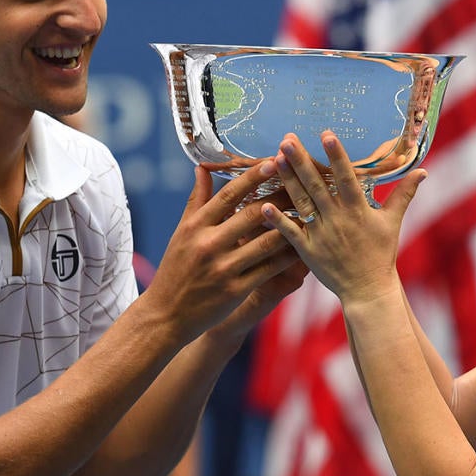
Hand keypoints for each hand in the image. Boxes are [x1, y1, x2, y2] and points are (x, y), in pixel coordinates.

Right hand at [144, 161, 300, 343]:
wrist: (166, 314)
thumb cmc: (176, 268)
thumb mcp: (182, 232)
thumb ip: (197, 199)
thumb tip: (202, 168)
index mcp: (195, 226)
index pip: (228, 195)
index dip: (253, 177)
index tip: (274, 161)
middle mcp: (208, 245)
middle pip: (251, 215)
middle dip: (280, 197)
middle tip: (301, 184)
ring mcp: (223, 269)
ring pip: (265, 242)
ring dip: (290, 227)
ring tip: (309, 213)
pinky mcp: (235, 290)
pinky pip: (268, 269)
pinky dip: (286, 257)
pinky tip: (302, 246)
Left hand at [261, 132, 426, 305]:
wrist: (368, 290)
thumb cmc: (381, 253)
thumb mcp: (394, 221)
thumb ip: (404, 194)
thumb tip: (423, 171)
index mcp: (358, 210)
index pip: (347, 178)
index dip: (337, 157)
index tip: (326, 134)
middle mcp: (338, 220)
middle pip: (317, 186)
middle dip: (301, 161)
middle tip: (287, 139)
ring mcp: (321, 235)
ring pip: (301, 204)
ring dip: (287, 181)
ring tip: (274, 159)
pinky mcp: (307, 251)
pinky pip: (290, 234)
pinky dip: (277, 221)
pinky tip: (262, 205)